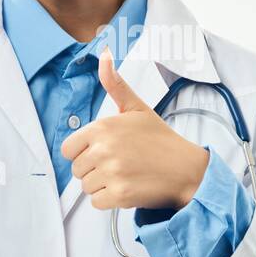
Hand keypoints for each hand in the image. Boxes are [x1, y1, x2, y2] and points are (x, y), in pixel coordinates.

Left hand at [61, 46, 209, 210]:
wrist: (186, 169)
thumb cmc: (161, 140)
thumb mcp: (137, 108)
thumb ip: (115, 85)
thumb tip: (104, 54)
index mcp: (103, 127)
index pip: (69, 149)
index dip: (83, 152)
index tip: (102, 152)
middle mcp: (104, 149)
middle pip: (77, 170)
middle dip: (94, 170)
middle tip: (119, 164)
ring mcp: (111, 173)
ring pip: (87, 187)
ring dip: (102, 186)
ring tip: (125, 176)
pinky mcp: (119, 195)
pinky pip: (97, 202)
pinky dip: (109, 200)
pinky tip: (127, 188)